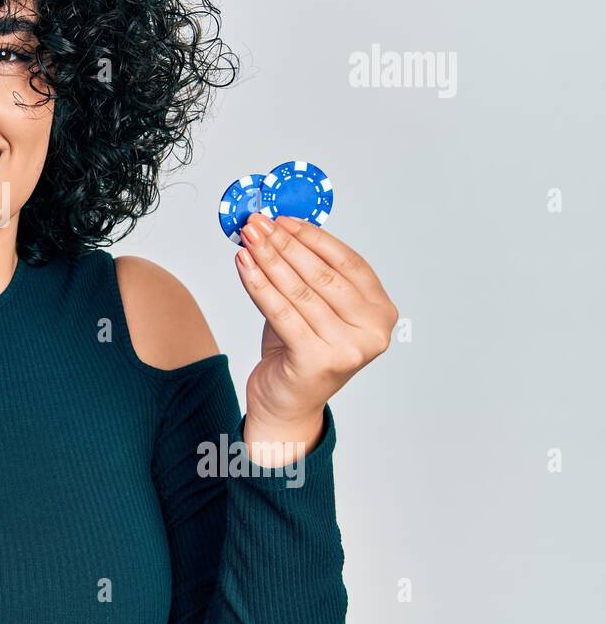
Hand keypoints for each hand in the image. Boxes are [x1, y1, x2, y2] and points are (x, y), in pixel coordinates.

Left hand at [235, 213, 396, 433]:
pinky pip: (281, 313)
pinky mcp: (318, 362)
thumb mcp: (311, 307)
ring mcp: (349, 349)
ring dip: (268, 259)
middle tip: (257, 223)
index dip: (313, 236)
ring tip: (247, 238)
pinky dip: (258, 284)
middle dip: (284, 244)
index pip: (348, 262)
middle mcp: (373, 332)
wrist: (287, 404)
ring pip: (299, 291)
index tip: (283, 219)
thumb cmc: (299, 351)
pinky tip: (243, 265)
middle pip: (322, 274)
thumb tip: (277, 228)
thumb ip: (305, 272)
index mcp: (381, 311)